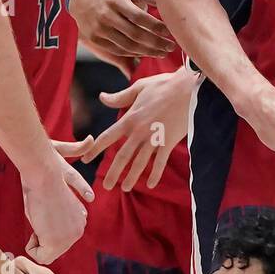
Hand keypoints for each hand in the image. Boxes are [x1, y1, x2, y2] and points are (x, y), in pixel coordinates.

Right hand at [22, 151, 94, 263]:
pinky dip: (31, 247)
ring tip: (38, 221)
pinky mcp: (57, 242)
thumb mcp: (54, 205)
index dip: (45, 229)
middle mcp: (79, 230)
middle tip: (39, 217)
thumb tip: (49, 234)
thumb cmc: (43, 185)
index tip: (42, 213)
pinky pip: (41, 257)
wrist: (44, 176)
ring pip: (48, 255)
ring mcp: (70, 238)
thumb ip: (57, 221)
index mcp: (80, 219)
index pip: (61, 238)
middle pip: (55, 249)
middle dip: (42, 238)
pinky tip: (35, 227)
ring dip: (36, 242)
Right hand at [69, 0, 173, 62]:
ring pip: (127, 45)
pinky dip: (133, 54)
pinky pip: (117, 50)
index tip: (170, 32)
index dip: (156, 27)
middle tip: (170, 47)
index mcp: (116, 0)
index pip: (139, 17)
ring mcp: (99, 29)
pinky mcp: (95, 39)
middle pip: (135, 34)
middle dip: (156, 43)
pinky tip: (145, 53)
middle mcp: (106, 15)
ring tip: (162, 52)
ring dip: (147, 52)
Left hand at [82, 66, 198, 190]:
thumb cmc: (164, 85)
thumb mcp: (139, 87)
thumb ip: (120, 97)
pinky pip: (160, 162)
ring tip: (125, 188)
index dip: (95, 150)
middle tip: (105, 186)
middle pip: (122, 156)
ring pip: (140, 162)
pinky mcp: (169, 142)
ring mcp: (154, 138)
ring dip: (132, 177)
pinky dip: (155, 174)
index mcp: (130, 118)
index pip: (107, 137)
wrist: (189, 89)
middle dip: (113, 172)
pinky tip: (151, 184)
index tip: (85, 160)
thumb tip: (102, 97)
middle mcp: (139, 131)